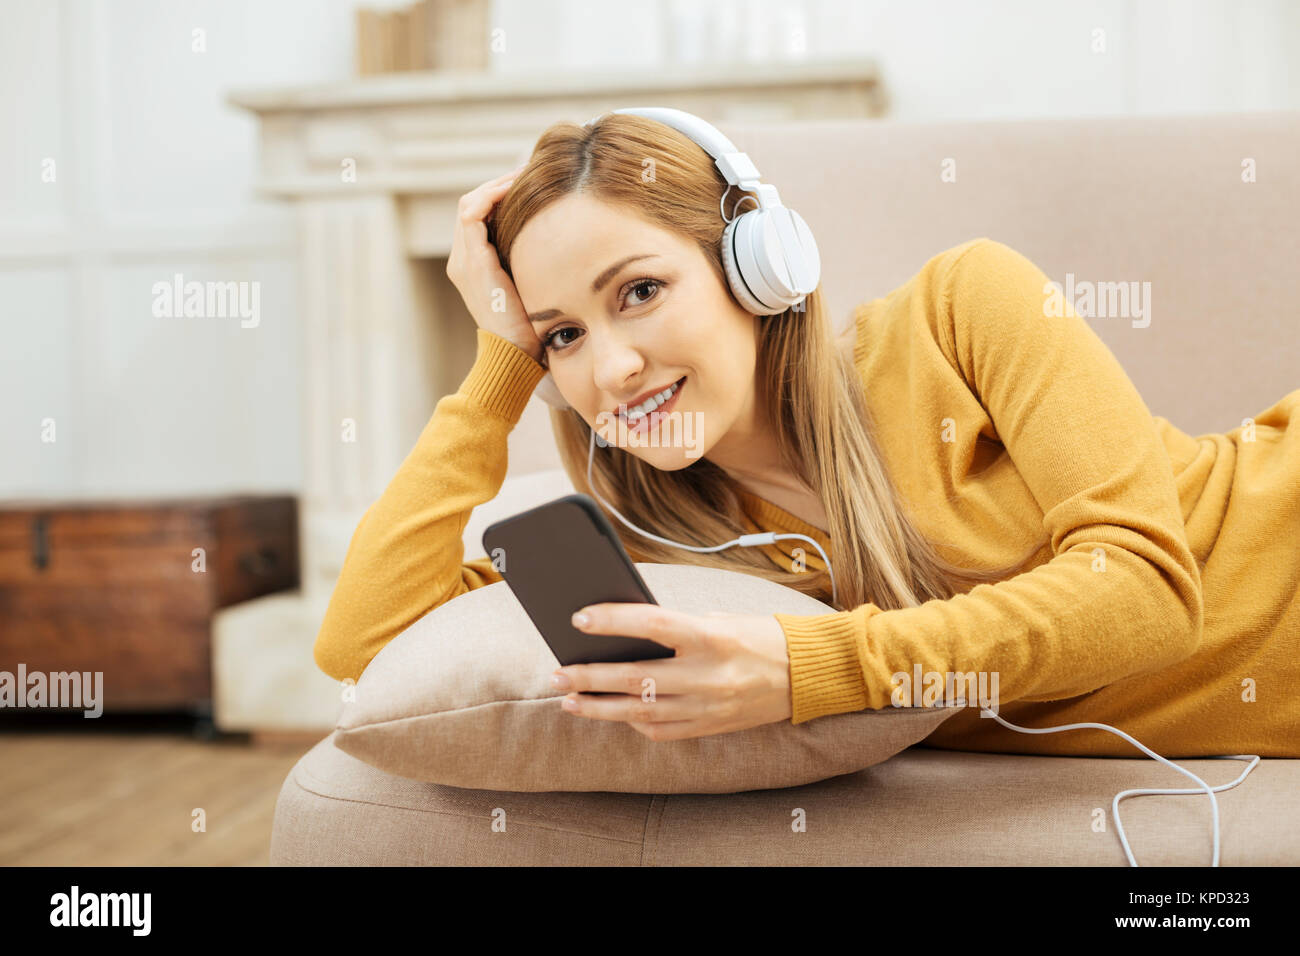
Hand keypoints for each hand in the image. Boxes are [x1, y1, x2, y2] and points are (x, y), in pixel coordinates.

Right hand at [445, 162, 542, 361]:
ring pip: (470, 204)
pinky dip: (492, 196)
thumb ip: (534, 264)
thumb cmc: (532, 329)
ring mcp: (463, 261)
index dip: (502, 195)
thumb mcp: (532, 287)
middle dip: (501, 184)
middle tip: (531, 171)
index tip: (533, 184)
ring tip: (526, 174)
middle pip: (473, 205)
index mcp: (473, 266)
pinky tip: (518, 190)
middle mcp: (462, 260)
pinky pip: (472, 214)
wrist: (516, 356)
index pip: (480, 216)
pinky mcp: (472, 263)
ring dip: (497, 185)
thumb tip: (564, 240)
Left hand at [551, 604, 792, 740]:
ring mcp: (707, 707)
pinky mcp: (709, 727)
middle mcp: (707, 674)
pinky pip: (660, 730)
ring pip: (638, 711)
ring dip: (598, 707)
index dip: (610, 621)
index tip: (578, 619)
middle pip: (634, 677)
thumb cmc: (760, 636)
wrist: (806, 674)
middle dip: (588, 676)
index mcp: (710, 636)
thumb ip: (676, 627)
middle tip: (557, 674)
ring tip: (569, 700)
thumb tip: (625, 632)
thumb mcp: (719, 619)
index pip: (650, 624)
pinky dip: (632, 722)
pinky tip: (613, 713)